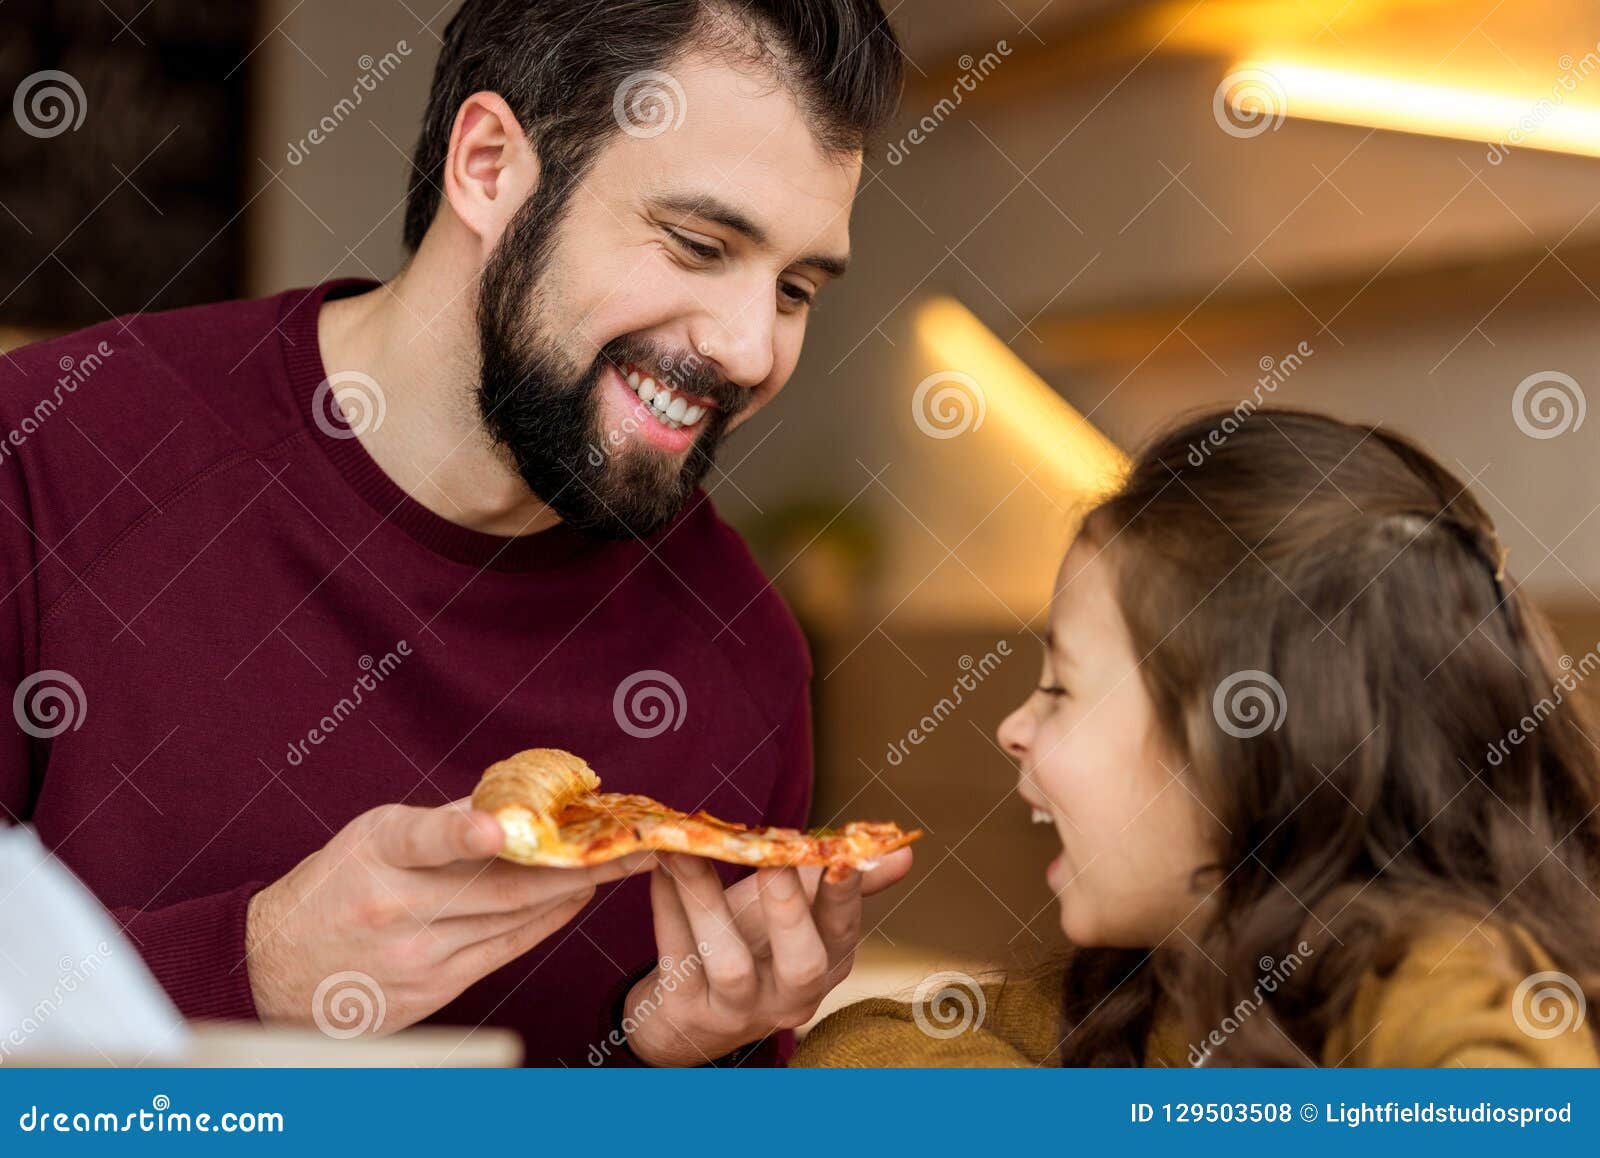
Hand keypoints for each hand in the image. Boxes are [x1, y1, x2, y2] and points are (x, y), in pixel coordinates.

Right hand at [245, 799, 649, 1031]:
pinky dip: (545, 922)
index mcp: (377, 854)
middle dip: (572, 864)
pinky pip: (504, 950)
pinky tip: (574, 900)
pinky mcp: (431, 989)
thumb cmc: (334, 886)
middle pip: (499, 887)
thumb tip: (515, 802)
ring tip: (616, 866)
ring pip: (512, 919)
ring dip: (571, 891)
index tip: (498, 827)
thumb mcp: (371, 836)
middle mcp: (396, 906)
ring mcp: (415, 955)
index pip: (422, 840)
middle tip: (625, 844)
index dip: (461, 833)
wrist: (274, 967)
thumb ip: (442, 821)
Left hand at [621, 849, 913, 1064]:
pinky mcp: (686, 1011)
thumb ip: (838, 884)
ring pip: (729, 963)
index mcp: (825, 966)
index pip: (843, 931)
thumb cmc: (752, 948)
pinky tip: (659, 870)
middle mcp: (789, 998)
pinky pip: (677, 958)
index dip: (845, 896)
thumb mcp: (798, 916)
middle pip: (802, 963)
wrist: (686, 1019)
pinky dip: (667, 910)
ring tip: (687, 850)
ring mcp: (737, 1011)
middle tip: (773, 859)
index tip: (844, 856)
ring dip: (707, 901)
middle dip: (791, 910)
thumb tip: (903, 851)